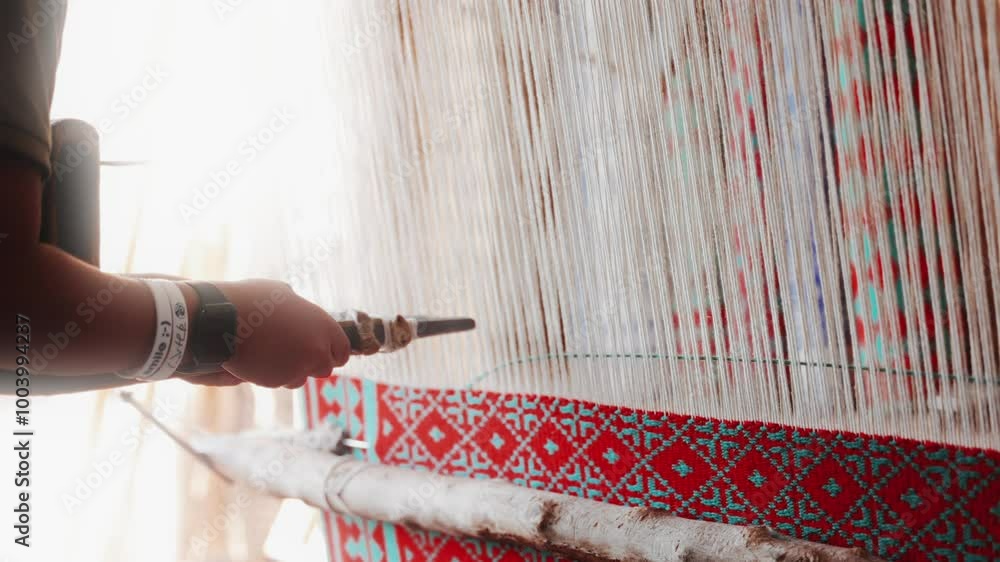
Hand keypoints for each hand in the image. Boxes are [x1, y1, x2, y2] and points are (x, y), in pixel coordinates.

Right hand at [202, 279, 350, 387]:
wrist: (223, 319)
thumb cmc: (252, 300)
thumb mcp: (283, 294)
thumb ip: (299, 309)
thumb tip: (299, 310)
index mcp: (324, 326)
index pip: (343, 351)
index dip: (333, 352)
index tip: (324, 353)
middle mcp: (317, 349)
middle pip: (325, 368)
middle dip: (312, 364)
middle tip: (295, 355)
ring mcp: (298, 367)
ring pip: (301, 379)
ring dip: (291, 371)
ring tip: (272, 354)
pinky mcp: (277, 380)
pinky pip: (279, 381)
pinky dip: (271, 374)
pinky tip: (259, 359)